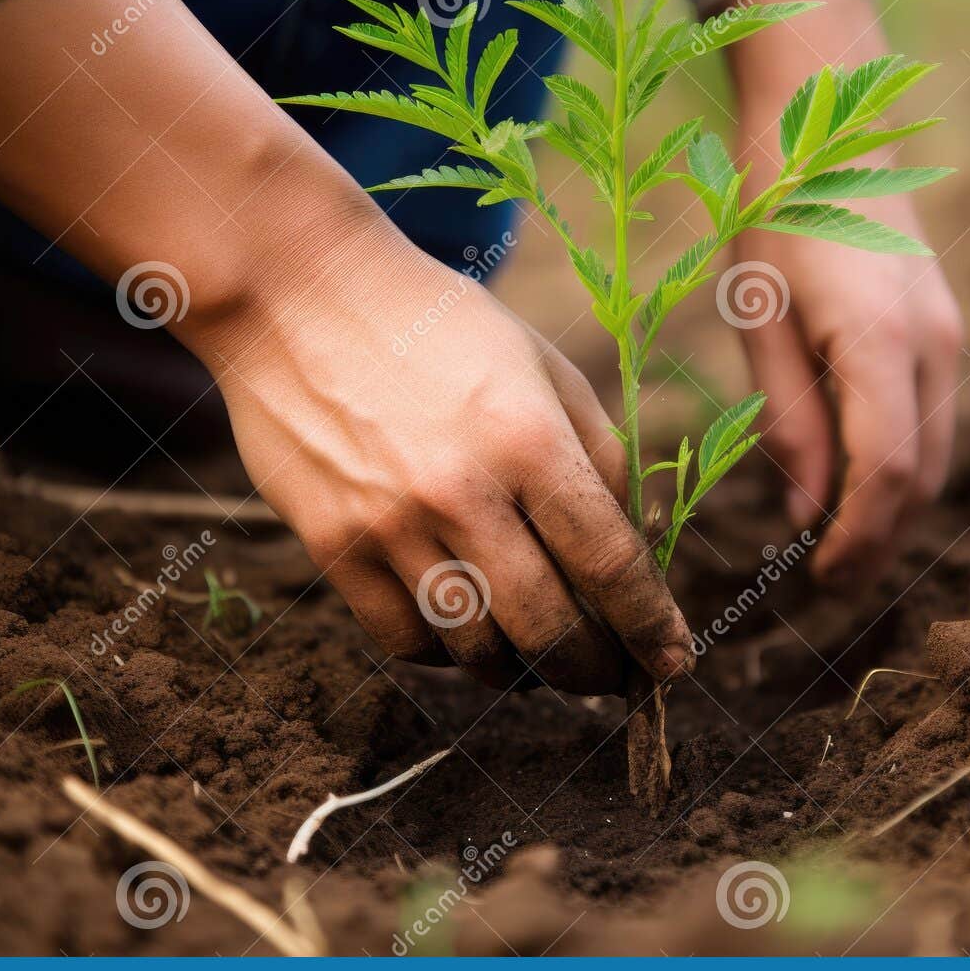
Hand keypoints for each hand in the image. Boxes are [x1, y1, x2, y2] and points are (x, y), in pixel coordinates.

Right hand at [188, 216, 693, 694]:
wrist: (298, 292)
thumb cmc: (439, 325)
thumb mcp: (542, 365)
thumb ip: (600, 455)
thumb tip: (635, 551)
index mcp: (529, 438)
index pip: (610, 563)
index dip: (650, 626)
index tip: (672, 662)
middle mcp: (461, 491)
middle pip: (548, 627)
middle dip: (593, 669)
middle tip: (609, 678)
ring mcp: (389, 524)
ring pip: (475, 649)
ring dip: (519, 668)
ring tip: (536, 656)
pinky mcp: (331, 543)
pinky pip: (403, 639)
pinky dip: (444, 654)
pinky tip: (463, 634)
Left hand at [731, 194, 960, 580]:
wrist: (830, 117)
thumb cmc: (775, 211)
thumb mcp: (759, 320)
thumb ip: (786, 421)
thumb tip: (803, 512)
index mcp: (878, 341)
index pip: (883, 473)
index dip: (856, 537)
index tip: (820, 577)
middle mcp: (932, 343)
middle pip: (921, 475)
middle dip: (881, 539)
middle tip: (830, 583)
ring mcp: (947, 333)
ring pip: (937, 452)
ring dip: (896, 510)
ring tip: (843, 548)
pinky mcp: (942, 325)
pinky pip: (933, 416)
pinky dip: (903, 465)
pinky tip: (857, 482)